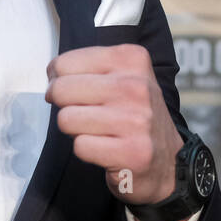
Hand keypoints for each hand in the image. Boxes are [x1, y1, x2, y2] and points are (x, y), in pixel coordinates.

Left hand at [46, 44, 183, 205]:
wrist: (168, 160)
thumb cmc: (136, 116)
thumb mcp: (123, 77)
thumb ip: (86, 69)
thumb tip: (51, 79)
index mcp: (132, 59)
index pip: (64, 63)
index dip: (60, 80)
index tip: (77, 91)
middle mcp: (136, 86)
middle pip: (61, 90)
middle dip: (65, 106)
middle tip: (86, 114)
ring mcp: (135, 120)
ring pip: (66, 119)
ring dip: (76, 130)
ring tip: (100, 132)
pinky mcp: (131, 152)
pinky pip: (80, 146)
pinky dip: (87, 151)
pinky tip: (107, 149)